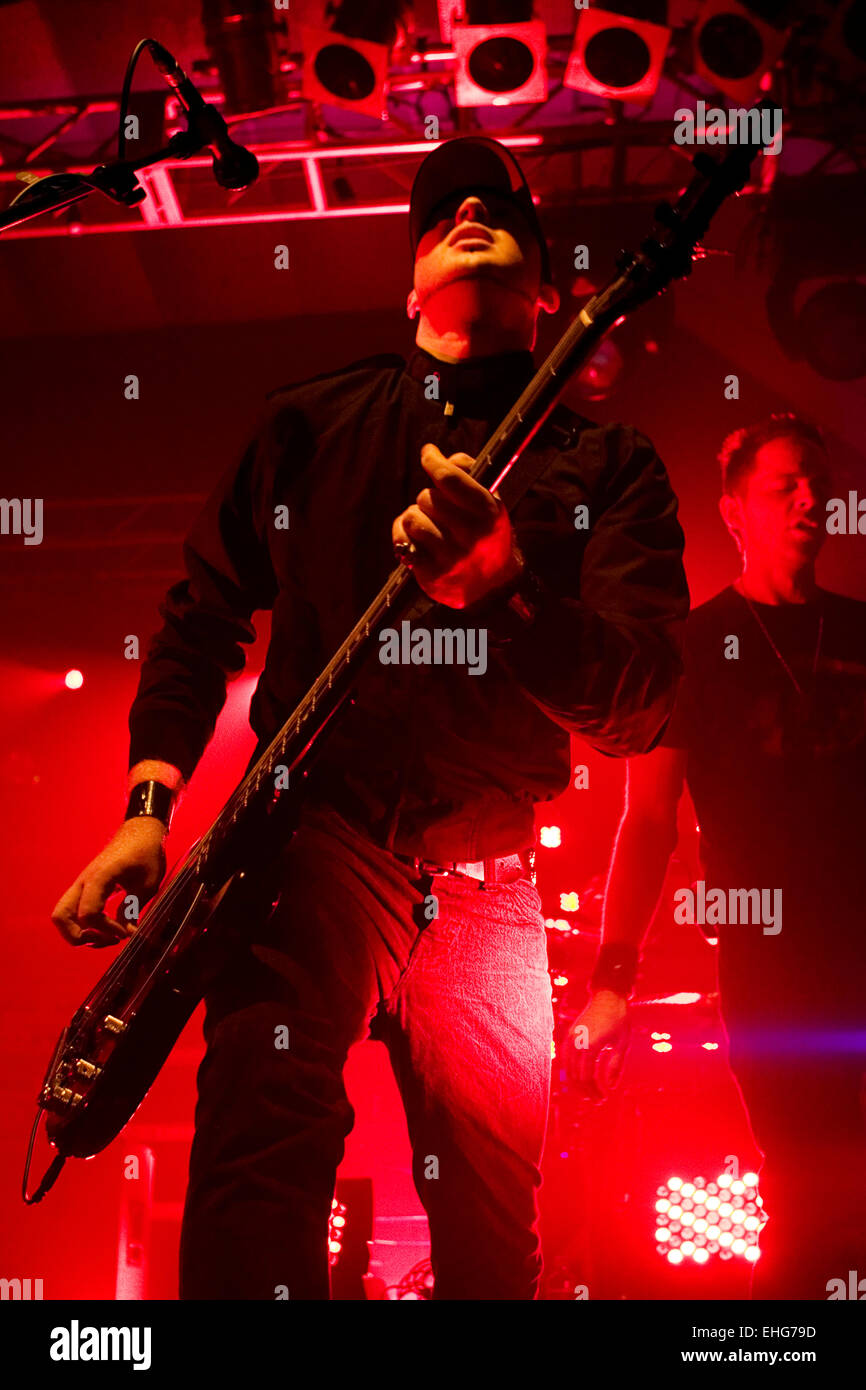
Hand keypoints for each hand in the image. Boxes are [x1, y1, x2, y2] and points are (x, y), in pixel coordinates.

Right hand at [51, 818, 166, 947]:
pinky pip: (74, 909)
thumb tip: (127, 933)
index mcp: (100, 877)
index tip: (125, 932)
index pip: (88, 914)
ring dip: (79, 931)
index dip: (106, 930)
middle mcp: (84, 881)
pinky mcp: (86, 887)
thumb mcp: (147, 885)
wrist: (140, 831)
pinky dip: (84, 924)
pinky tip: (108, 927)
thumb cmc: (146, 853)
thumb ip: (133, 910)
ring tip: (107, 936)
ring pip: (63, 914)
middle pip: (60, 916)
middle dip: (78, 936)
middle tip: (105, 939)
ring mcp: (82, 884)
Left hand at [392, 442, 523, 608]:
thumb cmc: (486, 534)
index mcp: (488, 513)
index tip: (428, 454)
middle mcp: (471, 536)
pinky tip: (415, 541)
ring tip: (428, 526)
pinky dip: (403, 537)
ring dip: (414, 517)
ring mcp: (451, 558)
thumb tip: (438, 456)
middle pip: (426, 497)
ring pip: (411, 518)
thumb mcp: (490, 501)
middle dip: (428, 499)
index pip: (450, 479)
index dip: (433, 461)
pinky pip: (402, 541)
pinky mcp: (431, 575)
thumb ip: (468, 472)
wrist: (492, 585)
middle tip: (438, 509)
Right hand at [568, 989, 629, 1098]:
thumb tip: (610, 1087)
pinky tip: (582, 1077)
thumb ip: (615, 1066)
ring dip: (578, 1082)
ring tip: (590, 1091)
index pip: (586, 1077)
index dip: (594, 1091)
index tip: (604, 1099)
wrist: (608, 996)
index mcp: (590, 1045)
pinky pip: (566, 1059)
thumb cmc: (619, 1019)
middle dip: (586, 1090)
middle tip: (598, 1099)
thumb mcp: (622, 1044)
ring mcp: (570, 1038)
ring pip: (567, 1069)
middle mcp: (576, 1042)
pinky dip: (572, 1071)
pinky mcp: (569, 1035)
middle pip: (575, 1075)